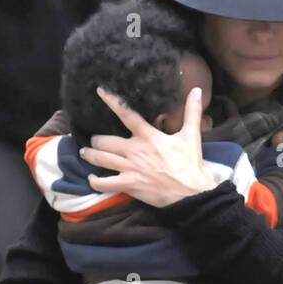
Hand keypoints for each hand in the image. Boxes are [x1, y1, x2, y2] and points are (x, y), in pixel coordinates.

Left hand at [80, 87, 216, 206]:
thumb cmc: (190, 165)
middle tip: (94, 141)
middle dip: (96, 140)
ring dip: (90, 156)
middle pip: (105, 141)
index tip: (100, 91)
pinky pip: (105, 183)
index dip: (112, 102)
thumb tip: (197, 91)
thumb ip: (192, 112)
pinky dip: (95, 181)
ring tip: (85, 153)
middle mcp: (135, 150)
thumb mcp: (191, 136)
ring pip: (101, 159)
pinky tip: (92, 179)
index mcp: (148, 136)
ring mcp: (130, 168)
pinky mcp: (129, 185)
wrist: (191, 193)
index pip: (127, 115)